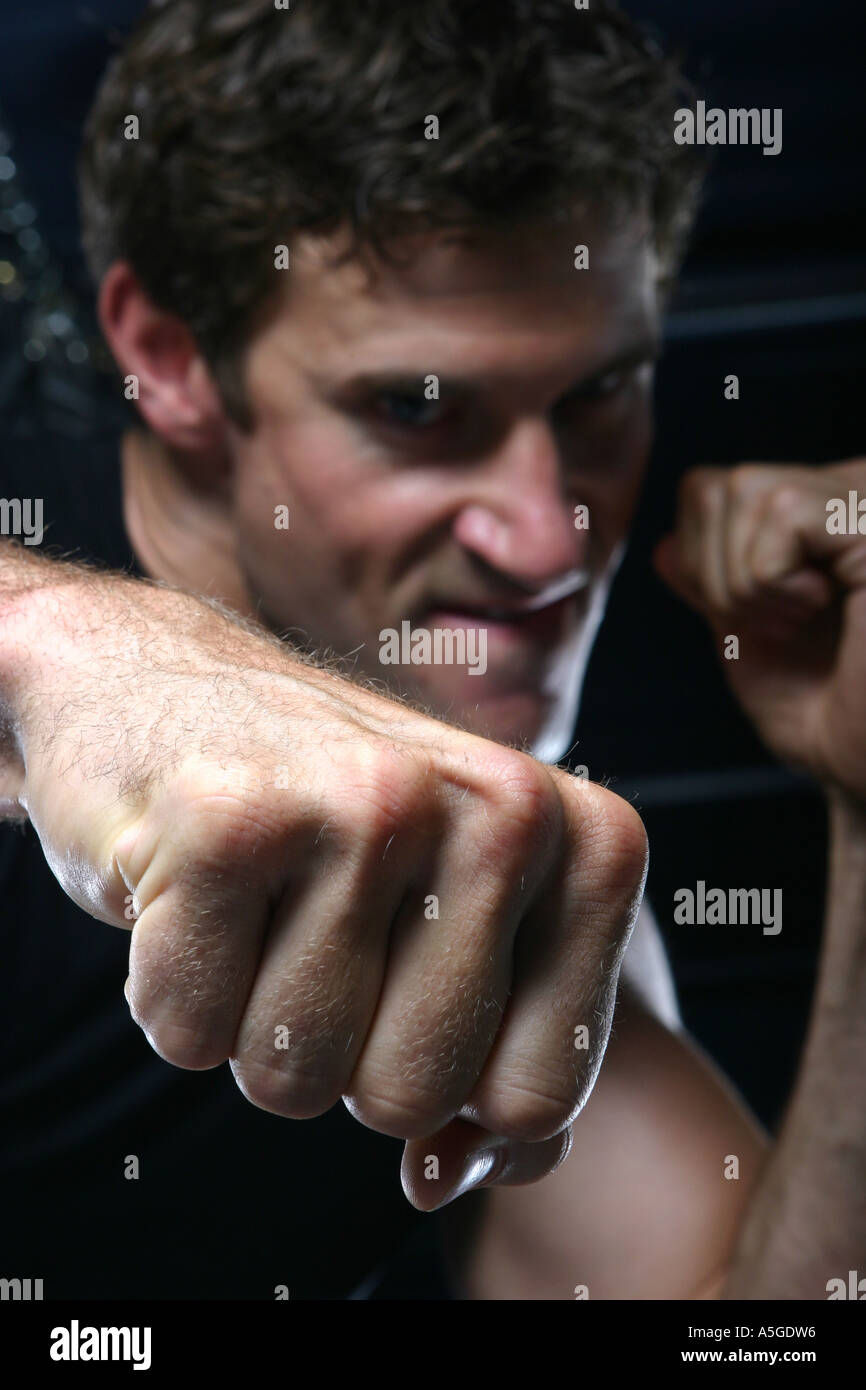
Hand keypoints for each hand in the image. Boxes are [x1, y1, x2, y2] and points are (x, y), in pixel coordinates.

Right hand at [1, 563, 646, 1206]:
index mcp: (580, 838)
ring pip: (295, 1075)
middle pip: (413, 1095)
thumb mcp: (455, 929)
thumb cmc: (328, 830)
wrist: (165, 684)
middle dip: (341, 1053)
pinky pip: (190, 1031)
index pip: (537, 1097)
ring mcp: (367, 803)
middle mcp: (499, 807)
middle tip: (316, 933)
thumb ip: (494, 1073)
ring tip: (259, 902)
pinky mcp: (230, 817)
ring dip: (252, 1021)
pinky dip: (171, 990)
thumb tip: (444, 1177)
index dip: (449, 1086)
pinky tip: (188, 887)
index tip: (403, 986)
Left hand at [654, 458, 865, 804]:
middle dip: (718, 576)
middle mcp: (850, 495)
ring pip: (744, 487)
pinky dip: (774, 578)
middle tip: (782, 627)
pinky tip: (827, 609)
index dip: (703, 564)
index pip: (710, 490)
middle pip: (715, 485)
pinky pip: (782, 509)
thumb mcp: (754, 649)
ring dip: (748, 583)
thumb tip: (666, 546)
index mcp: (821, 521)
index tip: (755, 620)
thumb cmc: (839, 724)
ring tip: (804, 621)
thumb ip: (713, 590)